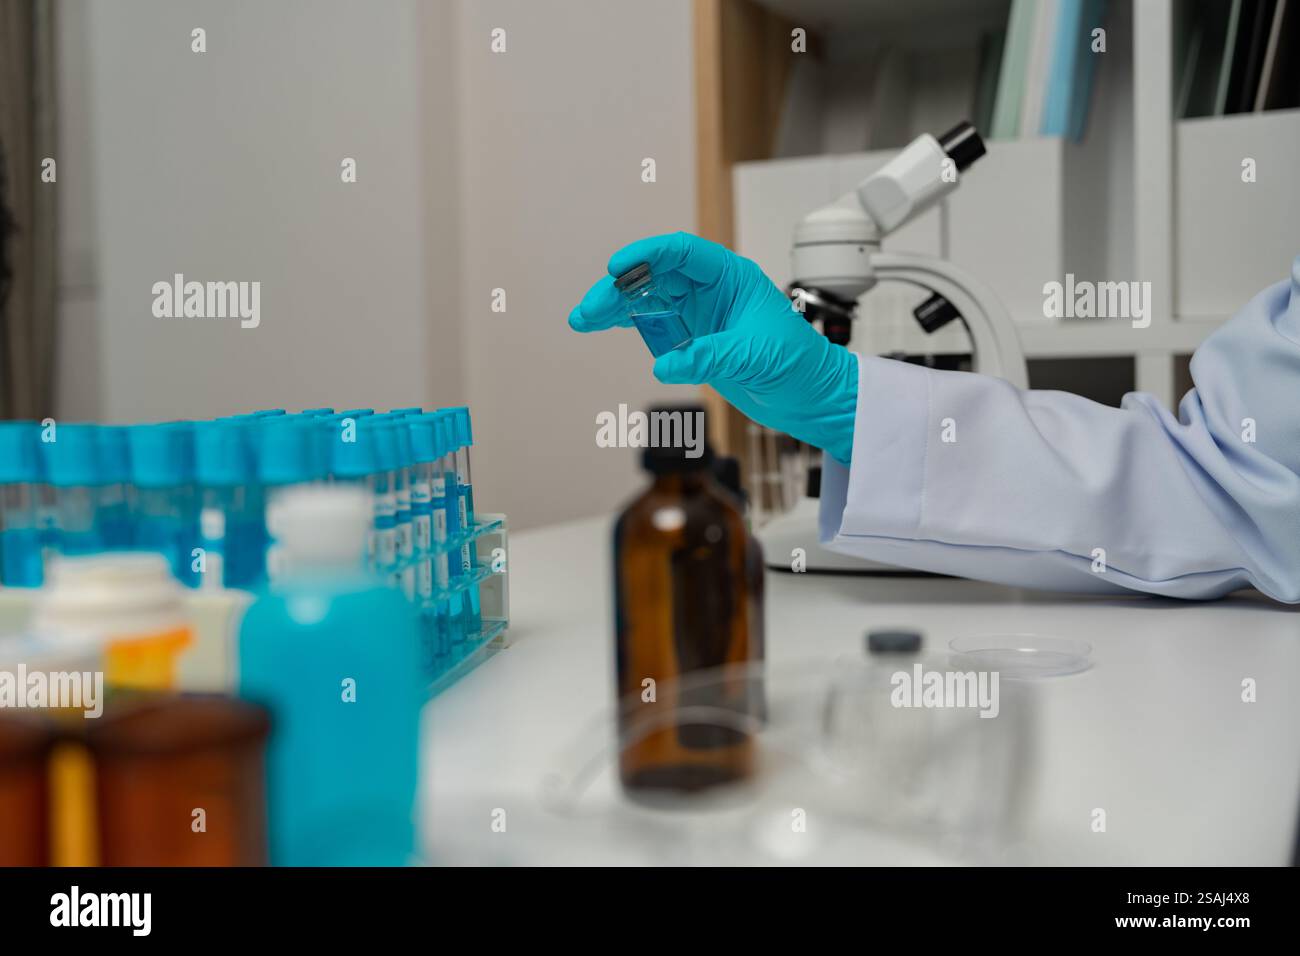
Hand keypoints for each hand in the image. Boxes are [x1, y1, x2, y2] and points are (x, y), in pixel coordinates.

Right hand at [569, 231, 857, 465]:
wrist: (810, 396)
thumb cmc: (798, 364)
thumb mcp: (753, 356)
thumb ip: (707, 357)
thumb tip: (664, 364)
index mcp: (731, 277)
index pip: (681, 254)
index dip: (647, 256)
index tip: (618, 268)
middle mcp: (711, 290)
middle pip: (655, 276)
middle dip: (619, 289)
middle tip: (591, 309)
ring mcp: (699, 314)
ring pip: (648, 300)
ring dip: (616, 307)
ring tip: (584, 319)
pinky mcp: (692, 340)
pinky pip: (653, 325)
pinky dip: (628, 325)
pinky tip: (603, 326)